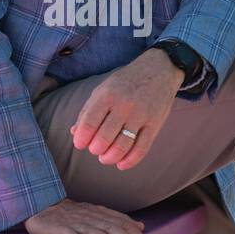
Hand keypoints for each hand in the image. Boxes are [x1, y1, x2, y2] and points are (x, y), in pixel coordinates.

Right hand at [22, 197, 152, 233]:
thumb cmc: (71, 215)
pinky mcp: (57, 229)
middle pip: (110, 228)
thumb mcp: (95, 215)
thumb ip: (116, 221)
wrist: (40, 207)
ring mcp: (73, 223)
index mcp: (99, 214)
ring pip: (92, 231)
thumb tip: (139, 226)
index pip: (121, 224)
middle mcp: (89, 217)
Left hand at [69, 49, 183, 169]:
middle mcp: (124, 105)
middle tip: (95, 149)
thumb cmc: (125, 82)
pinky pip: (142, 148)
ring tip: (105, 157)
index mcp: (107, 95)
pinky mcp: (155, 124)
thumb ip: (88, 111)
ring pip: (122, 146)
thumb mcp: (103, 90)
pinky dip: (129, 161)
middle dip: (95, 149)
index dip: (81, 138)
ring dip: (109, 157)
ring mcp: (141, 115)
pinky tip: (121, 164)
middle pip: (104, 138)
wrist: (159, 69)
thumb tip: (75, 133)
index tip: (80, 144)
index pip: (89, 123)